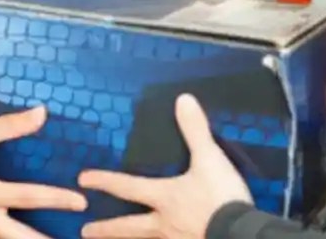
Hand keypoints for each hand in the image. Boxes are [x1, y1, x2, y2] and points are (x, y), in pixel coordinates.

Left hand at [76, 94, 252, 238]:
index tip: (83, 179)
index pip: (127, 187)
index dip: (105, 181)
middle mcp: (164, 224)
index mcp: (165, 198)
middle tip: (84, 231)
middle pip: (128, 227)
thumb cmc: (220, 198)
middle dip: (105, 229)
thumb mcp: (210, 160)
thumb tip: (182, 100)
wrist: (241, 235)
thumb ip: (195, 131)